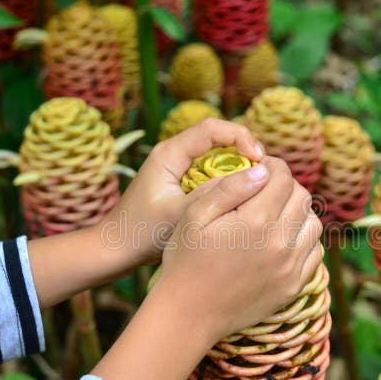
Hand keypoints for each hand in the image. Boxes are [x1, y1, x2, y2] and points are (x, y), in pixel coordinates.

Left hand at [96, 118, 263, 268]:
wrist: (116, 251)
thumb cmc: (142, 234)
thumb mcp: (183, 214)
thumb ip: (217, 194)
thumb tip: (255, 177)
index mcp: (169, 153)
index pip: (213, 128)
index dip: (241, 138)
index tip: (259, 160)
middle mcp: (174, 154)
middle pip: (219, 139)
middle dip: (246, 153)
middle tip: (265, 175)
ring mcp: (178, 169)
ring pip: (218, 157)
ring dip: (240, 169)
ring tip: (258, 188)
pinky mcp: (182, 184)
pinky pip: (213, 175)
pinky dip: (229, 183)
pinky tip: (242, 201)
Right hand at [148, 156, 323, 344]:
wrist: (189, 314)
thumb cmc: (185, 260)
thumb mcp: (195, 215)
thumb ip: (229, 187)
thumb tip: (262, 170)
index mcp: (255, 221)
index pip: (282, 178)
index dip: (272, 166)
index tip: (259, 168)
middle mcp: (280, 243)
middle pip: (302, 197)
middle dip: (286, 186)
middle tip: (265, 188)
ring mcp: (291, 267)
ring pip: (313, 223)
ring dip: (298, 211)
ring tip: (274, 213)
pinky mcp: (293, 286)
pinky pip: (314, 252)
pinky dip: (303, 239)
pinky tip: (281, 239)